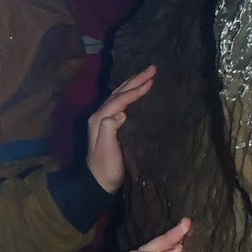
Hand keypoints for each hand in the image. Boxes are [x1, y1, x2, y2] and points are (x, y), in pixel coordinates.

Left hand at [86, 64, 156, 192]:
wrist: (98, 183)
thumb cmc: (105, 168)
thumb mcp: (107, 150)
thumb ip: (109, 130)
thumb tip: (120, 114)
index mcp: (99, 119)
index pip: (119, 99)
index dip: (135, 89)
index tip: (151, 80)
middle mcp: (100, 116)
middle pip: (119, 92)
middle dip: (135, 80)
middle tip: (153, 68)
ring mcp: (103, 120)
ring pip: (119, 96)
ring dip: (133, 84)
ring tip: (147, 75)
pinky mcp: (110, 126)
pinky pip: (121, 103)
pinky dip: (130, 95)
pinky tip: (137, 93)